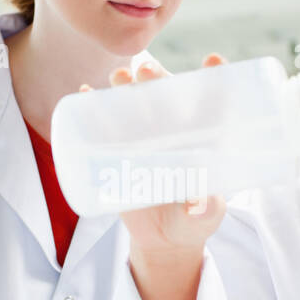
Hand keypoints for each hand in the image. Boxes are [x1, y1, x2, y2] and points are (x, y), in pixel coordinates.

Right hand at [79, 54, 228, 258]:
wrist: (163, 239)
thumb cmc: (194, 221)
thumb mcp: (206, 217)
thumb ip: (208, 209)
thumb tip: (202, 203)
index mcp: (202, 137)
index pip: (212, 102)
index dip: (215, 79)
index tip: (213, 60)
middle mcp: (173, 130)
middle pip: (165, 95)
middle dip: (157, 77)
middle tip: (148, 70)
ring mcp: (143, 137)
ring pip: (132, 102)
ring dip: (124, 85)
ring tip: (119, 76)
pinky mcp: (117, 150)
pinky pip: (102, 124)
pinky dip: (92, 107)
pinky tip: (84, 93)